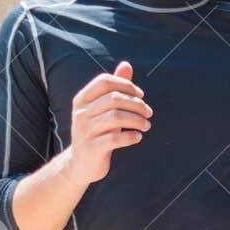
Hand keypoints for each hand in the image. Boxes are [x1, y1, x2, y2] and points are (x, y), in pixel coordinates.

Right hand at [66, 60, 152, 185]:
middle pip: (114, 98)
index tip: (141, 95)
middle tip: (149, 113)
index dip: (126, 85)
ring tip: (147, 125)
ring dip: (137, 120)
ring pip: (116, 117)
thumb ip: (114, 88)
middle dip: (136, 104)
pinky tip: (138, 137)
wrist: (80, 164)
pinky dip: (130, 136)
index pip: (104, 81)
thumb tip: (127, 65)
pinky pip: (115, 138)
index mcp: (82, 99)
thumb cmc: (97, 132)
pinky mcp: (92, 148)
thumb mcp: (103, 109)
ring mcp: (84, 130)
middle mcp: (80, 112)